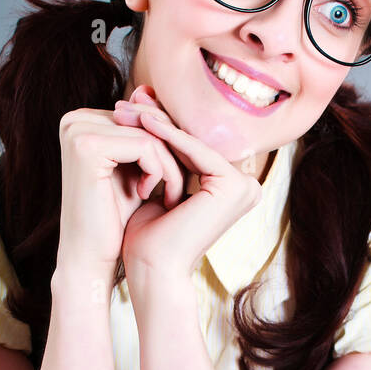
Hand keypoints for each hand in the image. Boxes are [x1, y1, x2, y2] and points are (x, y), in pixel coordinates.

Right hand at [55, 104, 187, 271]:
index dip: (165, 147)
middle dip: (170, 156)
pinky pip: (146, 146)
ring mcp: (77, 130)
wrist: (90, 257)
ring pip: (151, 135)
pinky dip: (158, 173)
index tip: (172, 179)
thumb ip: (143, 136)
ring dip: (169, 168)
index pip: (141, 117)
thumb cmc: (114, 218)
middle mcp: (74, 119)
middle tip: (176, 190)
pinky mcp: (87, 146)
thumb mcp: (133, 170)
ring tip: (167, 196)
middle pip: (147, 122)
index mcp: (81, 120)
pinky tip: (146, 195)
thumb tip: (152, 93)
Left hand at [111, 86, 262, 286]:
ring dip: (156, 123)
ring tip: (125, 108)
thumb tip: (144, 109)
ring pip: (191, 144)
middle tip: (126, 100)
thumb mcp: (155, 183)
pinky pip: (193, 151)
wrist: (152, 269)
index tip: (129, 107)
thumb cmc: (147, 238)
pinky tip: (141, 120)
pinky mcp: (235, 185)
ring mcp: (244, 187)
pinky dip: (166, 134)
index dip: (158, 124)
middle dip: (156, 119)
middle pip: (191, 142)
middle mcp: (244, 187)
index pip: (189, 146)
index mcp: (229, 188)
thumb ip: (161, 152)